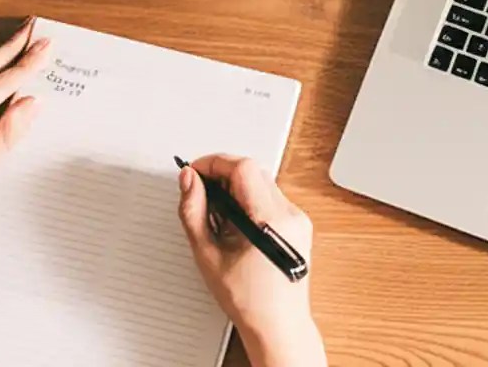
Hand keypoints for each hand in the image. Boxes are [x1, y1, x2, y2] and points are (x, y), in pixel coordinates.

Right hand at [177, 154, 325, 366]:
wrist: (277, 323)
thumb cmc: (247, 299)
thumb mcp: (208, 254)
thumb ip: (194, 211)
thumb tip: (189, 180)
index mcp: (271, 220)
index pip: (243, 168)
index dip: (213, 163)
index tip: (194, 172)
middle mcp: (291, 214)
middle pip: (254, 171)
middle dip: (222, 174)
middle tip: (200, 191)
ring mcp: (298, 218)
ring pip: (263, 182)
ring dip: (236, 187)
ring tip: (216, 214)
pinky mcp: (299, 224)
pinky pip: (272, 197)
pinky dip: (249, 200)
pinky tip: (234, 223)